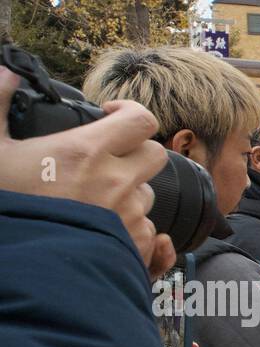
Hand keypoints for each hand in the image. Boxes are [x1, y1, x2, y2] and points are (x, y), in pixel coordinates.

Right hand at [0, 68, 172, 270]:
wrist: (22, 269)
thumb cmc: (8, 208)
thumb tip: (4, 74)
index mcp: (86, 152)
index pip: (140, 120)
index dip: (131, 113)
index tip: (113, 116)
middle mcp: (117, 182)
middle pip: (155, 155)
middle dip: (136, 154)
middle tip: (108, 162)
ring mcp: (130, 217)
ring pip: (148, 196)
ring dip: (130, 196)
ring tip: (95, 204)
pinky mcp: (136, 248)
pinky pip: (150, 233)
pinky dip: (133, 232)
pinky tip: (106, 232)